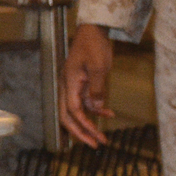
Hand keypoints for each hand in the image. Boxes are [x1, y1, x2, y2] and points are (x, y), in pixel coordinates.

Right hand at [62, 23, 114, 146]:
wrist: (93, 30)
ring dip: (89, 124)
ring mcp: (74, 85)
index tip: (95, 137)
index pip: (72, 110)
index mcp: (69, 82)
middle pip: (68, 115)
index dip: (83, 125)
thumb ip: (97, 88)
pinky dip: (96, 110)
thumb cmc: (93, 46)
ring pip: (77, 110)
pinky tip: (108, 114)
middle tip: (94, 144)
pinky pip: (86, 101)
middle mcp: (68, 86)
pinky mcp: (82, 83)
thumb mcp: (98, 67)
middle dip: (80, 131)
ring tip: (102, 136)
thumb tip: (97, 108)